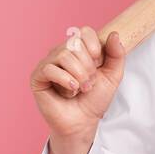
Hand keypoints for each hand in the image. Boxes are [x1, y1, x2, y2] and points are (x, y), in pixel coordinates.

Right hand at [28, 26, 126, 140]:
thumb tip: (114, 34)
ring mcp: (48, 63)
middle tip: (90, 82)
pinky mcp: (37, 77)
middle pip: (74, 43)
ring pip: (63, 55)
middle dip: (87, 66)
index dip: (94, 46)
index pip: (84, 32)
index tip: (98, 62)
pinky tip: (71, 91)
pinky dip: (65, 80)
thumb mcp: (113, 76)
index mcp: (78, 49)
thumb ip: (117, 54)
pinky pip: (49, 69)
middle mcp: (61, 53)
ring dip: (78, 74)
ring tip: (82, 88)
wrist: (83, 121)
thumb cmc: (95, 99)